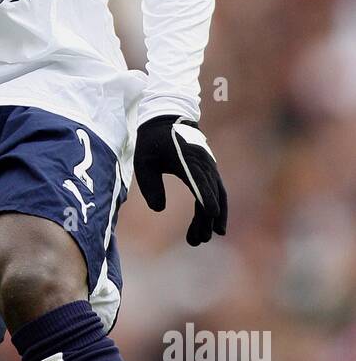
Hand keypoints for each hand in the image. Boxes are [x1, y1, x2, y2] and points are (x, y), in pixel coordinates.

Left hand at [133, 115, 226, 245]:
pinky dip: (214, 208)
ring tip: (200, 240)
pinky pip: (216, 191)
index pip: (200, 180)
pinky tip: (208, 225)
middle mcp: (203, 163)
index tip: (212, 213)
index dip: (206, 196)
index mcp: (187, 158)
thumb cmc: (151, 141)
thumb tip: (159, 208)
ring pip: (217, 195)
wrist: (166, 118)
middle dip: (206, 219)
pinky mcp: (209, 170)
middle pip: (211, 193)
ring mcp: (209, 166)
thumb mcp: (143, 162)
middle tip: (198, 241)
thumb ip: (150, 185)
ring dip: (211, 218)